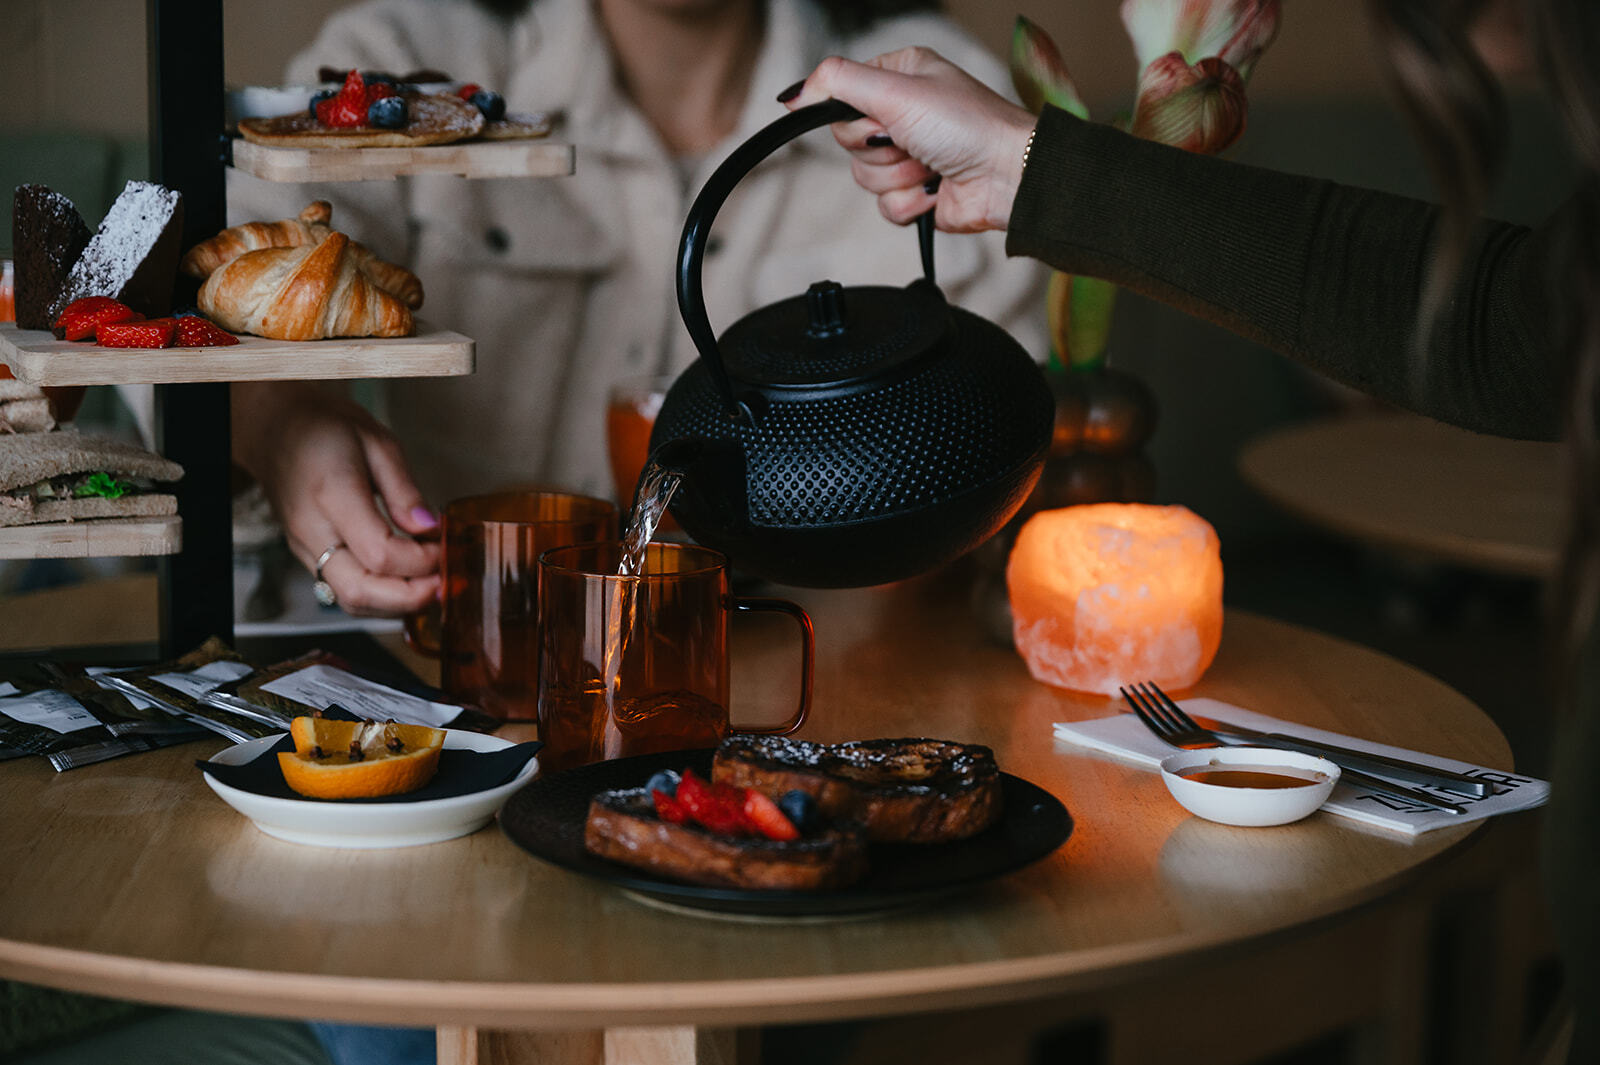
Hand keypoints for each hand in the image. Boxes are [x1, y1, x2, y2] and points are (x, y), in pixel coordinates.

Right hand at [232, 381, 440, 615]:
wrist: (277, 429)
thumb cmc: (325, 429)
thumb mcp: (377, 442)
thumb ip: (404, 489)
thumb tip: (428, 527)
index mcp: (332, 494)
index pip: (380, 554)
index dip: (420, 561)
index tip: (443, 546)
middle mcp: (313, 530)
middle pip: (359, 590)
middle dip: (410, 597)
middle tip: (443, 582)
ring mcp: (305, 548)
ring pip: (350, 600)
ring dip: (395, 603)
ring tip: (429, 584)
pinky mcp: (308, 556)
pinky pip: (343, 591)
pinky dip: (379, 596)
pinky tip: (405, 580)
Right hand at [784, 48, 1036, 232]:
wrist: (1009, 177)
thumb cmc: (968, 125)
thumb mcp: (897, 89)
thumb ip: (837, 83)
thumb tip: (793, 95)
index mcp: (898, 77)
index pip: (840, 96)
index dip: (854, 115)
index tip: (878, 117)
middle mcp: (902, 113)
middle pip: (847, 141)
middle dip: (879, 148)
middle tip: (913, 139)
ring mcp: (908, 155)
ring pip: (864, 178)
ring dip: (897, 176)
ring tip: (931, 164)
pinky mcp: (915, 194)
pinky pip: (884, 207)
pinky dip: (908, 203)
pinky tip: (934, 189)